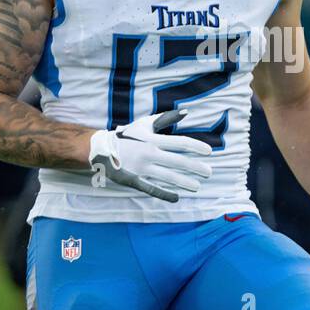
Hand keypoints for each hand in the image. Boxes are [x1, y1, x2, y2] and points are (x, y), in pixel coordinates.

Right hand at [89, 110, 212, 202]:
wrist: (100, 149)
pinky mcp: (133, 180)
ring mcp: (141, 168)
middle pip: (177, 161)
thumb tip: (186, 112)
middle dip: (195, 167)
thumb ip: (166, 118)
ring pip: (168, 177)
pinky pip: (151, 188)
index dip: (196, 146)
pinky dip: (164, 194)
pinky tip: (177, 198)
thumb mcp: (145, 124)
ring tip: (197, 186)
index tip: (209, 152)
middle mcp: (148, 153)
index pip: (179, 143)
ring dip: (184, 182)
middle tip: (209, 172)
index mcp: (152, 139)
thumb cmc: (128, 135)